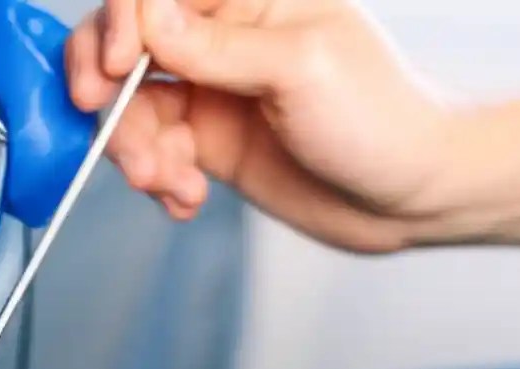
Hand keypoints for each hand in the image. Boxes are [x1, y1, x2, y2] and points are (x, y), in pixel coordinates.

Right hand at [66, 0, 450, 250]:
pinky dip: (158, 179)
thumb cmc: (382, 118)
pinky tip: (185, 199)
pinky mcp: (209, 142)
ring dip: (135, 149)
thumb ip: (218, 45)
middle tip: (108, 130)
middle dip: (107, 93)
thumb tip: (147, 19)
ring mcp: (211, 91)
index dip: (119, 28)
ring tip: (167, 183)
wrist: (412, 195)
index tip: (113, 75)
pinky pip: (154, 151)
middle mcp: (220, 37)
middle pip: (125, 46)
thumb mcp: (301, 69)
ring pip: (131, 107)